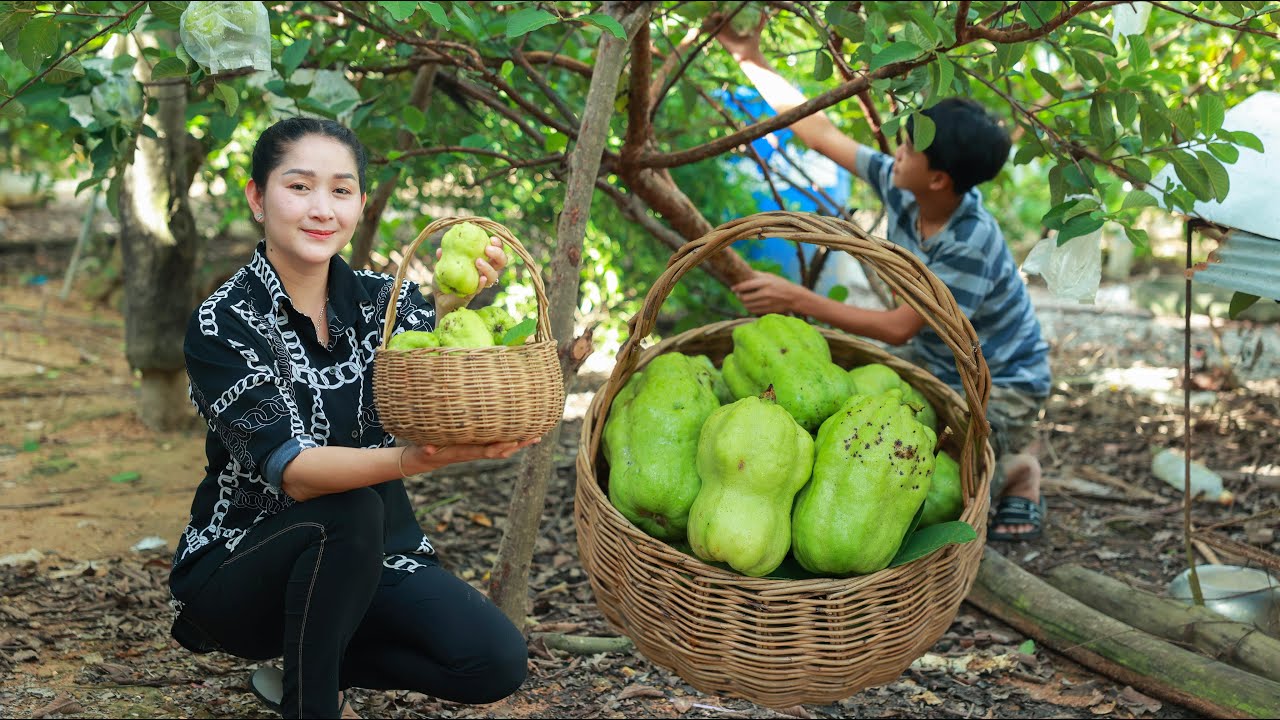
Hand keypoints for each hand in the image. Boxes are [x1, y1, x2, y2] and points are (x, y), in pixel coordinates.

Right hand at [405, 436, 540, 472]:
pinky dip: (513, 440)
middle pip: (502, 450)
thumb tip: (428, 449)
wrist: (428, 460)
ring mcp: (479, 450)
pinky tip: (524, 434)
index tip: (513, 440)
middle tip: (535, 436)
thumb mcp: (424, 451)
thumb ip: (426, 449)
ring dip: (520, 443)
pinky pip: (499, 444)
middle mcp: (476, 452)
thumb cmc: (425, 452)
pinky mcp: (479, 446)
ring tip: (538, 435)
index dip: (499, 446)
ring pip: (504, 448)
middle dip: (518, 444)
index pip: (486, 451)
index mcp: (465, 452)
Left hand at [435, 237, 506, 290]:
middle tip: (487, 249)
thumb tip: (441, 250)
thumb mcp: (443, 264)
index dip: (498, 245)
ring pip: (493, 277)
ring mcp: (480, 283)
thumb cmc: (445, 278)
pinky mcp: (473, 293)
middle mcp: (484, 272)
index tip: (492, 238)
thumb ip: (444, 257)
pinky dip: (482, 283)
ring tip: (478, 261)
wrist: (440, 296)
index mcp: (481, 261)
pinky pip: (480, 288)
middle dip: (498, 254)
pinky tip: (481, 279)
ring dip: (488, 268)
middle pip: (501, 263)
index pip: (495, 252)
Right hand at [711, 8, 766, 61]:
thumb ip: (761, 21)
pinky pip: (711, 32)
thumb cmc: (753, 44)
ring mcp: (723, 35)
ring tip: (711, 15)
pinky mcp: (720, 39)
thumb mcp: (757, 30)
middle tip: (718, 12)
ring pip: (714, 26)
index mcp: (734, 29)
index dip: (725, 13)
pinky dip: (707, 27)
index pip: (727, 19)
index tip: (726, 8)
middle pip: (719, 21)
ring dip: (710, 20)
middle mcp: (727, 32)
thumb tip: (764, 12)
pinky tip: (705, 22)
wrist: (749, 54)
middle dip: (717, 16)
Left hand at [732, 270, 803, 315]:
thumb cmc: (781, 284)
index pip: (746, 286)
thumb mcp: (771, 277)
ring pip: (747, 305)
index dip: (737, 288)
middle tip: (737, 294)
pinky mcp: (768, 310)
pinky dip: (749, 308)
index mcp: (766, 282)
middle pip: (745, 297)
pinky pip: (753, 311)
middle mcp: (766, 293)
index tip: (733, 288)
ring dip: (743, 303)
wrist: (795, 297)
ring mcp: (767, 303)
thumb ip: (758, 276)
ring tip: (743, 299)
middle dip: (739, 296)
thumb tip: (744, 274)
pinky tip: (749, 304)